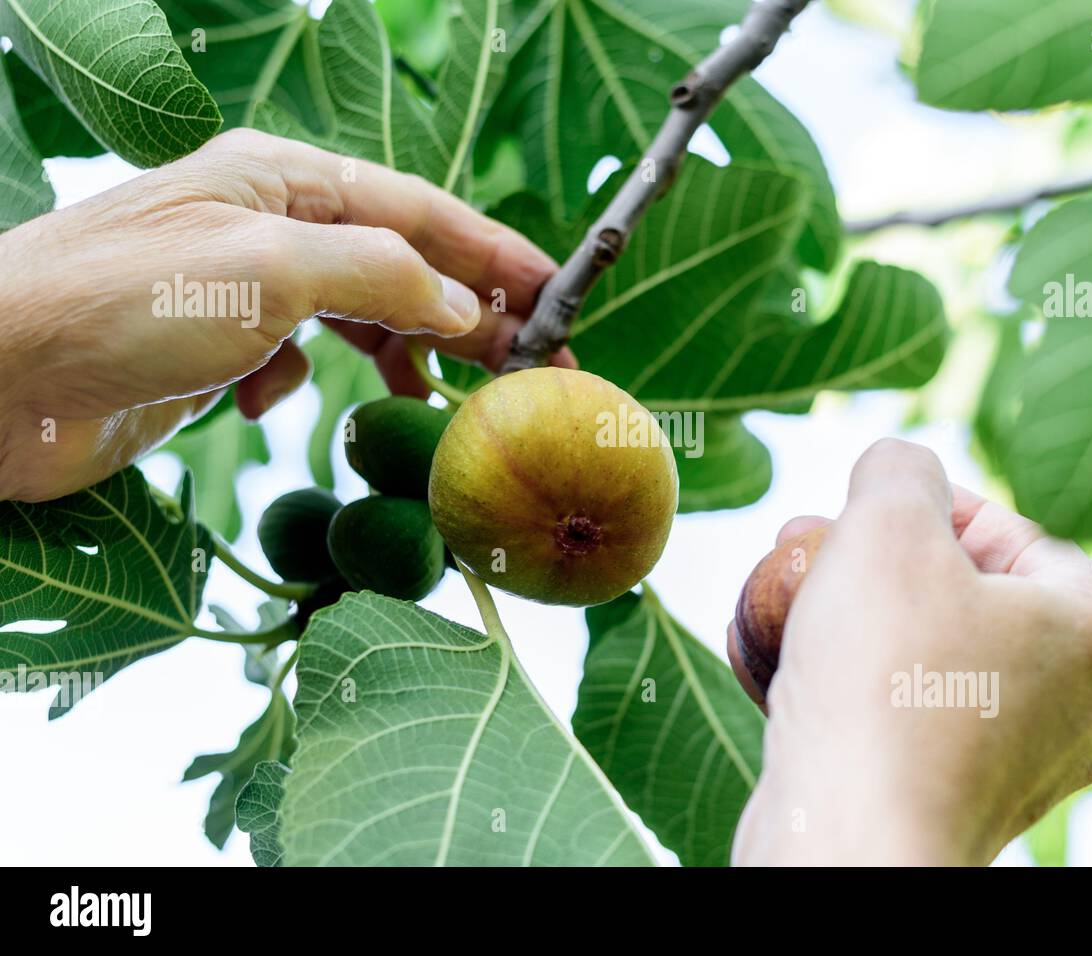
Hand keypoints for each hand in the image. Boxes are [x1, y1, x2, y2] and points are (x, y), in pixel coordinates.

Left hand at [0, 128, 570, 501]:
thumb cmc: (122, 305)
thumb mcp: (271, 271)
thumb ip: (384, 276)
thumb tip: (467, 310)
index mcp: (286, 180)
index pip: (423, 211)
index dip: (500, 256)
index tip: (563, 301)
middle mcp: (271, 225)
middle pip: (401, 262)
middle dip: (469, 314)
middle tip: (532, 370)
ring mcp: (244, 289)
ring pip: (358, 315)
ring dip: (404, 354)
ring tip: (447, 398)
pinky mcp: (218, 350)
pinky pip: (298, 360)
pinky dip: (307, 384)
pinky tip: (283, 402)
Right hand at [729, 439, 1091, 865]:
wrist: (848, 843)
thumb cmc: (880, 681)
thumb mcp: (887, 527)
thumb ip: (901, 469)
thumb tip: (900, 467)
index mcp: (1089, 638)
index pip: (1022, 537)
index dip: (940, 508)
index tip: (868, 510)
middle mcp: (1072, 710)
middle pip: (972, 599)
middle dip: (883, 564)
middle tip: (815, 547)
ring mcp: (1014, 769)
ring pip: (932, 662)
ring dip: (860, 622)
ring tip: (788, 600)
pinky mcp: (952, 807)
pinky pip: (906, 722)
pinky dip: (854, 688)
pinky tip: (785, 667)